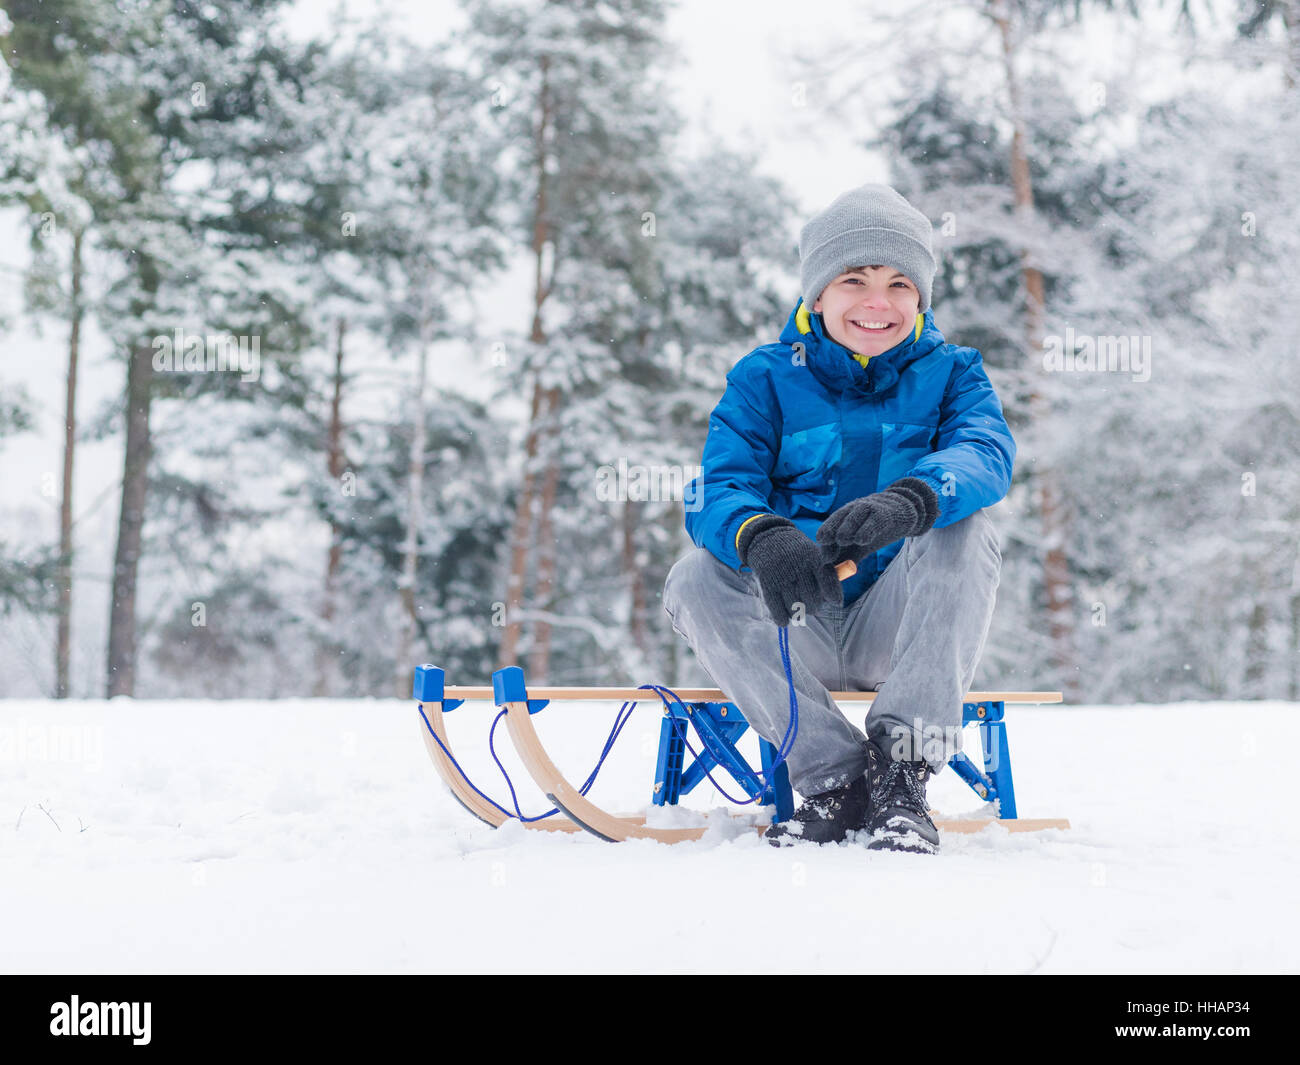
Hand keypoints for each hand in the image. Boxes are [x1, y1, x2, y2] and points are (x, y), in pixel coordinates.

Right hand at [738, 515, 842, 626]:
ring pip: (795, 607)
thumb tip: (835, 601)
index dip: (833, 595)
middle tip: (813, 607)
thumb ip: (826, 574)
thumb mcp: (813, 554)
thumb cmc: (797, 551)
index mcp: (812, 558)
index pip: (828, 580)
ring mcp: (782, 576)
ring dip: (798, 614)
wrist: (768, 538)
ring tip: (798, 611)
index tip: (836, 603)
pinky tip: (784, 620)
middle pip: (811, 599)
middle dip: (814, 607)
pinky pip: (776, 608)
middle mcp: (798, 567)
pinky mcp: (768, 583)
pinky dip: (782, 618)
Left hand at [816, 477, 938, 565]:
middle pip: (837, 520)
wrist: (901, 512)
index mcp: (842, 517)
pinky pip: (873, 520)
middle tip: (831, 552)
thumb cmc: (874, 530)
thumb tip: (832, 579)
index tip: (825, 560)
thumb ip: (846, 559)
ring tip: (843, 541)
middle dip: (830, 534)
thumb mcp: (858, 545)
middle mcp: (852, 511)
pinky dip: (867, 530)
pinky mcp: (883, 513)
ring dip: (846, 529)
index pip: (828, 528)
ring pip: (853, 517)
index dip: (824, 543)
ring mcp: (868, 510)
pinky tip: (862, 540)